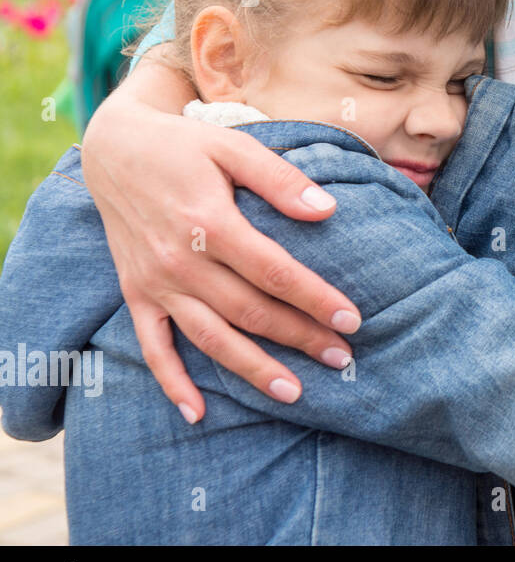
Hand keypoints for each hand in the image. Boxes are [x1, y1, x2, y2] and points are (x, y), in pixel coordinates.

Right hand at [81, 54, 360, 423]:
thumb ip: (280, 179)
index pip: (274, 272)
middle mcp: (179, 260)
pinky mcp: (136, 293)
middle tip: (343, 358)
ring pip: (210, 337)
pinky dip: (172, 382)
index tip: (353, 320)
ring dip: (252, 369)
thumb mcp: (234, 147)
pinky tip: (197, 414)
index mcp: (209, 223)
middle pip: (249, 311)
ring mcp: (155, 282)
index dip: (315, 298)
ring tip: (294, 392)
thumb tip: (328, 210)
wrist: (114, 149)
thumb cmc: (185, 147)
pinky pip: (153, 346)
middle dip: (300, 338)